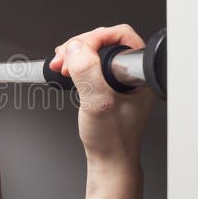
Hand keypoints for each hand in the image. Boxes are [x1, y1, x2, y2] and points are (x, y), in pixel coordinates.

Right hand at [50, 24, 152, 164]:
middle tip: (62, 61)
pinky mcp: (108, 88)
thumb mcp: (97, 103)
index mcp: (137, 74)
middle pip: (104, 42)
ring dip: (75, 56)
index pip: (119, 36)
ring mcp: (119, 82)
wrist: (109, 162)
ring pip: (96, 54)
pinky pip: (91, 67)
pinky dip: (76, 67)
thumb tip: (75, 47)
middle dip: (79, 46)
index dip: (93, 39)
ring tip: (60, 67)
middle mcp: (130, 75)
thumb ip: (87, 72)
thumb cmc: (111, 140)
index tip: (75, 51)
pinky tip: (67, 74)